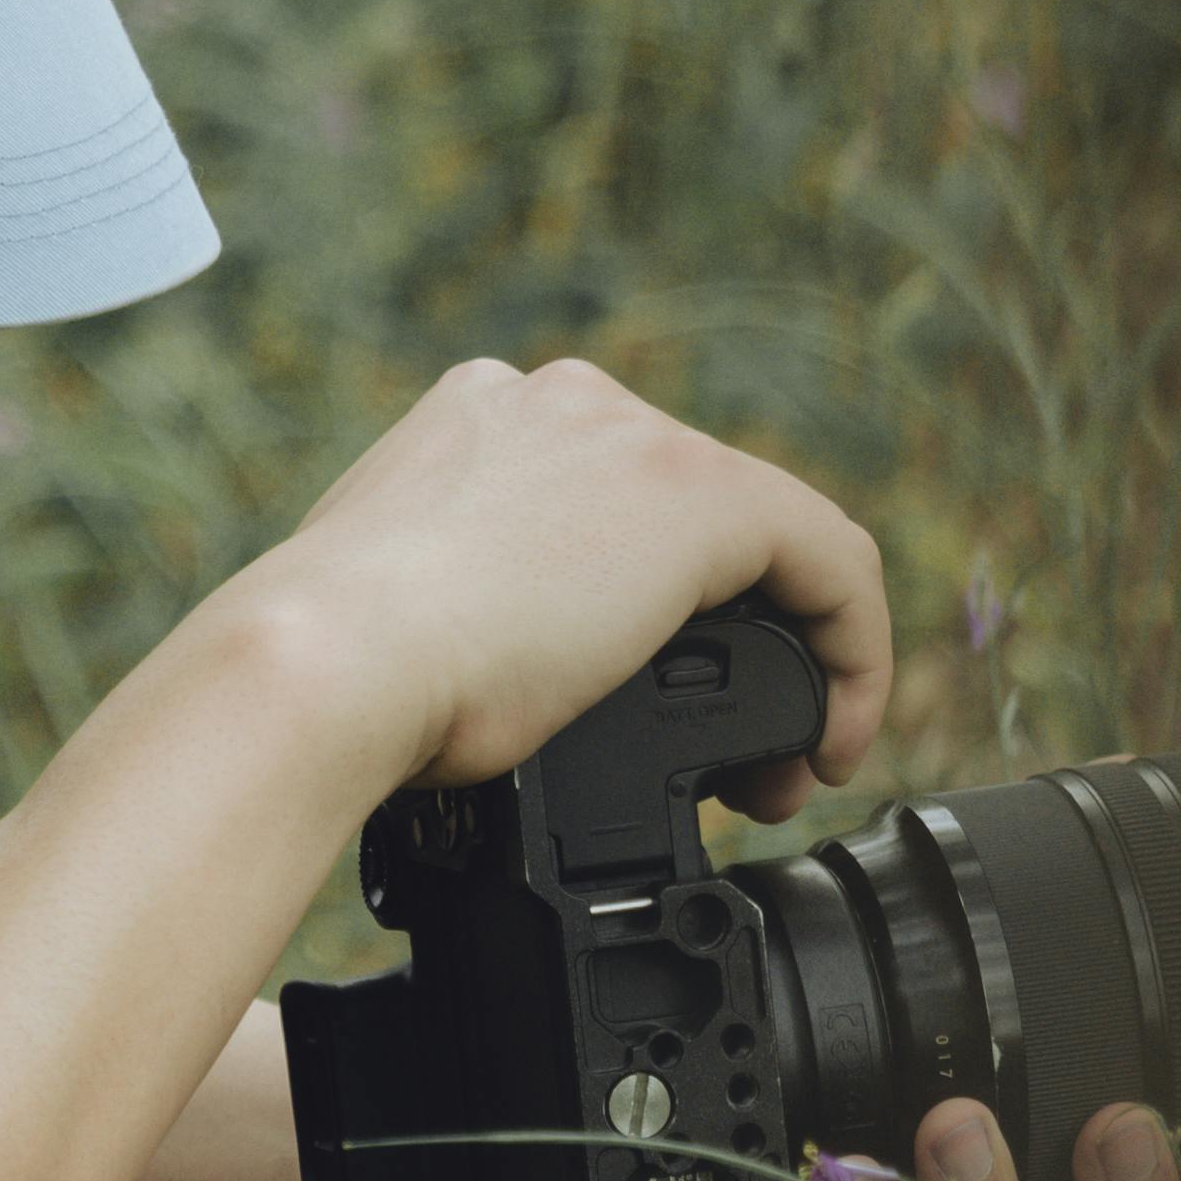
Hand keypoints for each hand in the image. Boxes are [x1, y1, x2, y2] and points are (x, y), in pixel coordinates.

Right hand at [255, 355, 893, 811]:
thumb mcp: (393, 612)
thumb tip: (477, 662)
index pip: (607, 502)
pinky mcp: (702, 496)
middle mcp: (560, 405)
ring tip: (773, 774)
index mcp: (477, 422)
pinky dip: (852, 659)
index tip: (641, 710)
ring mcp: (631, 439)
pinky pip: (832, 564)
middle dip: (724, 648)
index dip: (651, 614)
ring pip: (767, 542)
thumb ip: (448, 602)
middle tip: (728, 768)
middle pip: (693, 524)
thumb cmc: (334, 674)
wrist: (328, 663)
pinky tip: (829, 748)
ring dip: (793, 663)